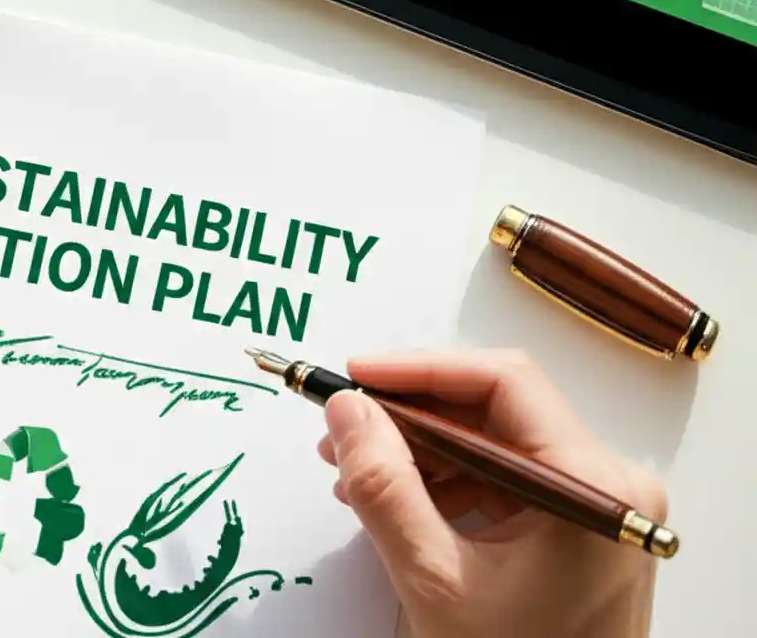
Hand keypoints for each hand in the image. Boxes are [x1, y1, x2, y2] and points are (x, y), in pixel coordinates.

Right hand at [318, 351, 664, 637]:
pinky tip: (391, 496)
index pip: (504, 384)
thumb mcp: (435, 579)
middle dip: (410, 414)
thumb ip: (385, 488)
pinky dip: (443, 481)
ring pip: (493, 444)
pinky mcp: (574, 528)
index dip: (421, 370)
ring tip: (351, 467)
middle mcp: (607, 483)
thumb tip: (347, 411)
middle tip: (342, 422)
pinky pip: (501, 480)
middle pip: (497, 411)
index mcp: (592, 485)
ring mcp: (593, 506)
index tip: (357, 375)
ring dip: (419, 449)